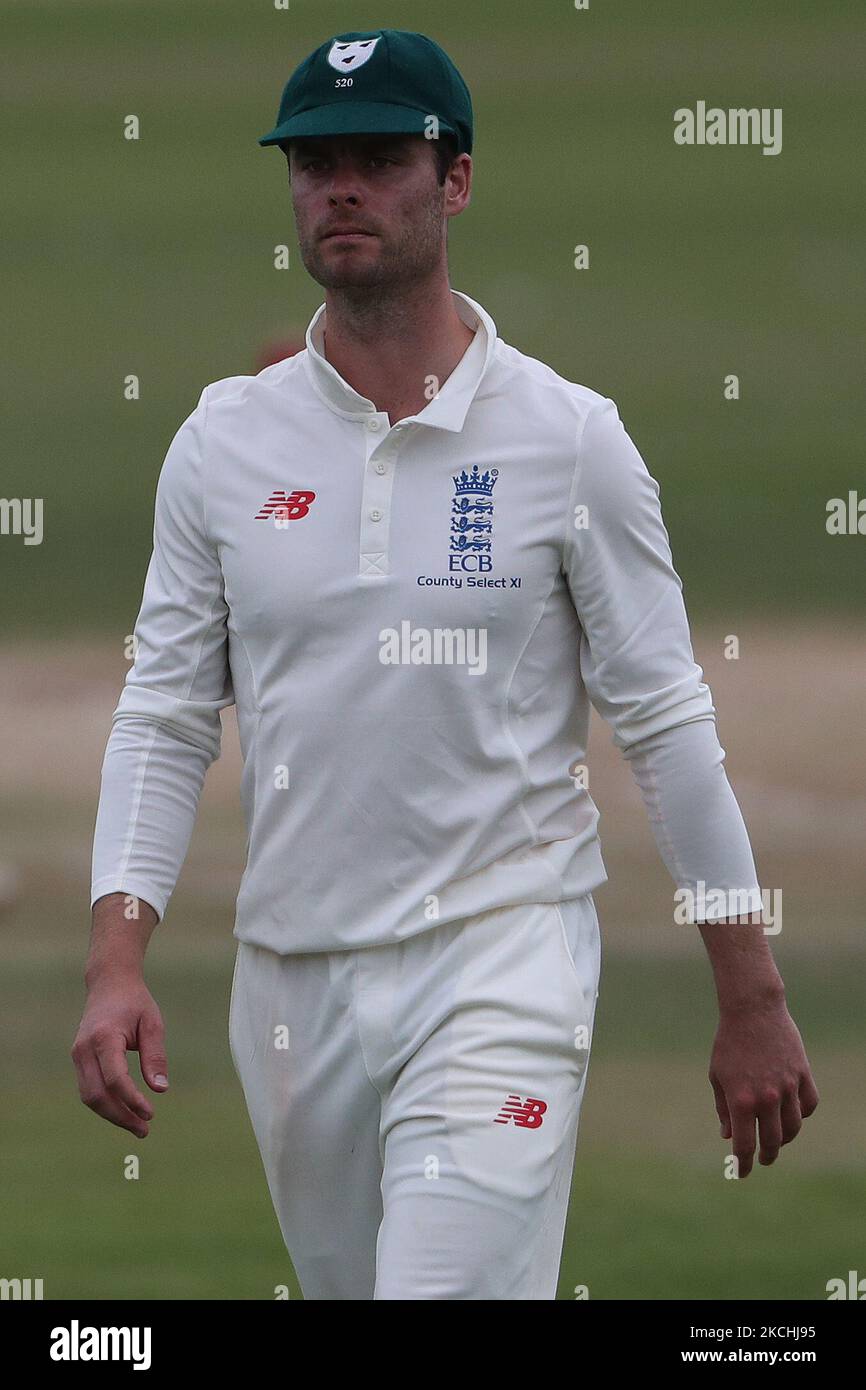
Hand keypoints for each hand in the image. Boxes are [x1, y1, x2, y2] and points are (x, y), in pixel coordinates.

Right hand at [71, 973, 168, 1137]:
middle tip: (145, 1130)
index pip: (115, 1079)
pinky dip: (106, 1104)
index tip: (151, 1113)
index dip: (132, 1100)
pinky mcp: (78, 1059)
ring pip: (89, 1097)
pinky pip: (88, 1089)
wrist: (109, 983)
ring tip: (138, 1126)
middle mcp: (84, 1049)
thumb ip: (155, 1056)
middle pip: (97, 1095)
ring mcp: (77, 1055)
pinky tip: (125, 1111)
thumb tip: (160, 1090)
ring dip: (112, 1115)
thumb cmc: (135, 1002)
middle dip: (120, 1116)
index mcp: (104, 1037)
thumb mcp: (153, 1023)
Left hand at [708, 996, 818, 1177]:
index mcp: (741, 1100)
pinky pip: (809, 1105)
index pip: (745, 1145)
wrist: (752, 1009)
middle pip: (773, 1142)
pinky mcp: (803, 1074)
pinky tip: (792, 1114)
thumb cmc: (728, 1043)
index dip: (743, 1164)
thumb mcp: (717, 1076)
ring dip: (786, 1139)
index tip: (741, 1172)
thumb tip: (728, 1137)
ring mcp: (788, 1086)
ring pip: (794, 1127)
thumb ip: (724, 1109)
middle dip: (767, 1155)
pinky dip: (802, 1114)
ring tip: (777, 1140)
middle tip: (763, 1159)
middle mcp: (767, 1097)